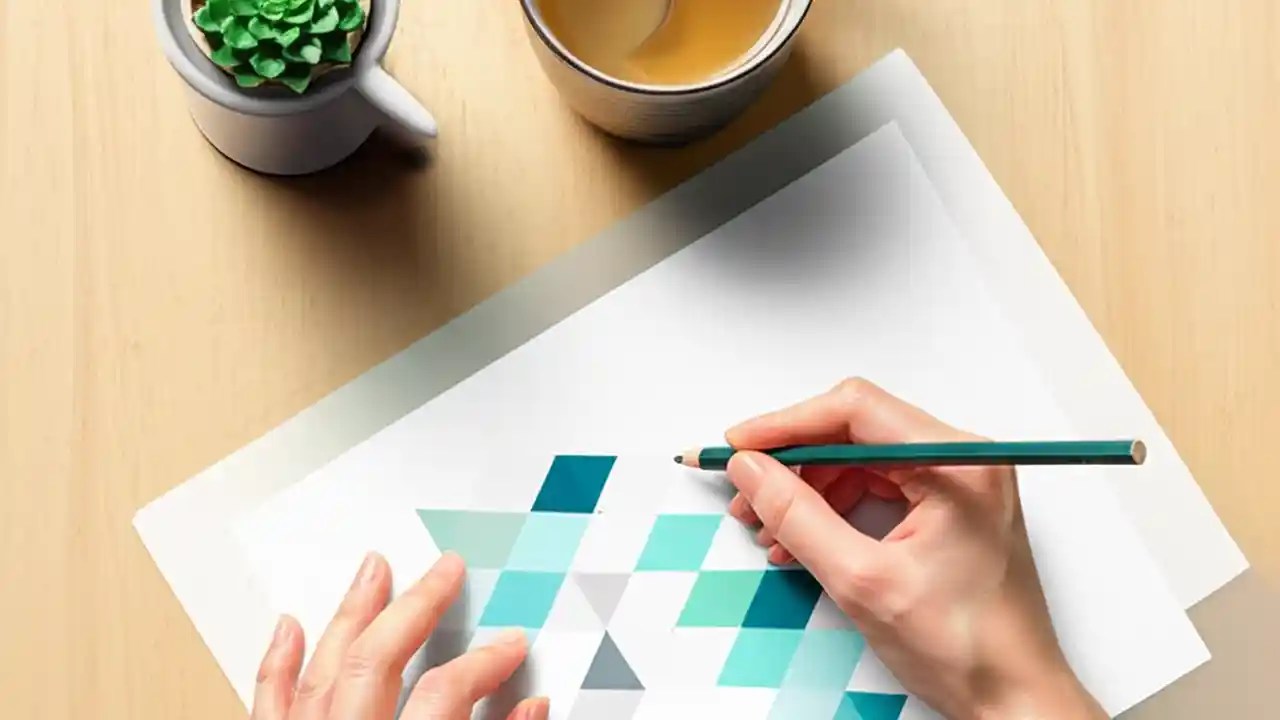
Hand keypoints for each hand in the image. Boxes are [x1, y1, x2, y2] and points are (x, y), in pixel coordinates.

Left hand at [252, 552, 548, 719]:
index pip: (443, 693)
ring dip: (349, 616)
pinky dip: (277, 664)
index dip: (484, 663)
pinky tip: (289, 628)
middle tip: (445, 571)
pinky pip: (268, 705)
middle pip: (374, 660)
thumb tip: (532, 708)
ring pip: (319, 671)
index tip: (510, 646)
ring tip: (373, 571)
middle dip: (415, 607)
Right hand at [723, 378, 1105, 719]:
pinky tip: (802, 539)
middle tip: (746, 490)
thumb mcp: (862, 581)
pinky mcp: (949, 506)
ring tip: (769, 527)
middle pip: (856, 429)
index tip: (740, 446)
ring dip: (809, 487)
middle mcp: (963, 460)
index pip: (856, 410)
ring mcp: (958, 482)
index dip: (787, 424)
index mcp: (958, 464)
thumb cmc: (966, 647)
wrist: (1015, 698)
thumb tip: (751, 471)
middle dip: (793, 461)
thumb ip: (798, 517)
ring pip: (860, 458)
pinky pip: (878, 485)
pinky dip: (834, 507)